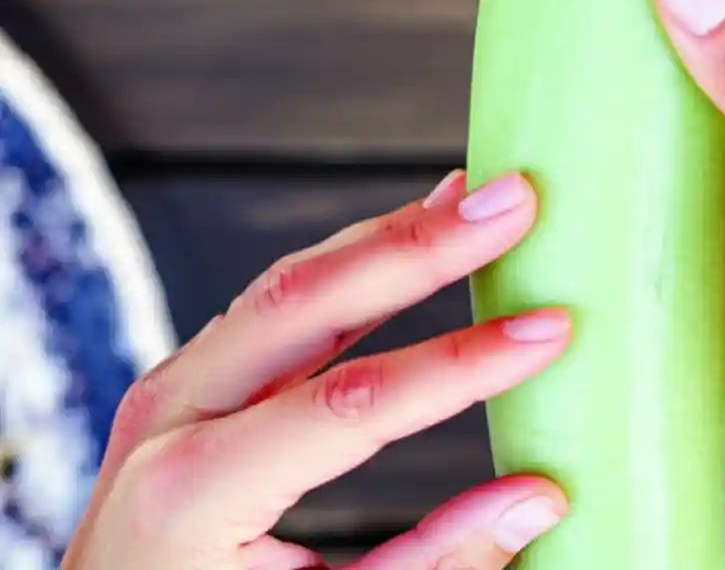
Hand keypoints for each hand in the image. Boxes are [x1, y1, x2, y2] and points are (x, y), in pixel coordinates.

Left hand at [62, 172, 570, 569]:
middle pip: (305, 303)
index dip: (459, 365)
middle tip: (511, 201)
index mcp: (192, 494)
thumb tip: (538, 498)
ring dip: (390, 237)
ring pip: (288, 283)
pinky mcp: (189, 380)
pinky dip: (353, 263)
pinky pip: (274, 302)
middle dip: (421, 246)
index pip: (351, 406)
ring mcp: (172, 389)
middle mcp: (168, 420)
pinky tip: (412, 238)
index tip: (547, 330)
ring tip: (473, 199)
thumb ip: (433, 563)